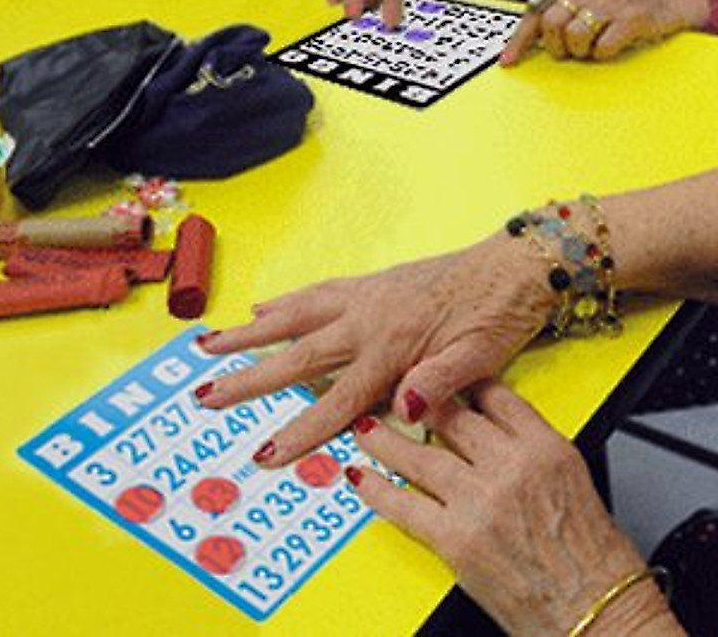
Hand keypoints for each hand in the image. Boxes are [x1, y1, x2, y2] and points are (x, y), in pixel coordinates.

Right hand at [196, 235, 550, 465]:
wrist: (512, 266)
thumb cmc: (499, 314)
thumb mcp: (482, 357)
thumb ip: (440, 384)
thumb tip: (403, 412)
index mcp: (394, 346)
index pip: (339, 400)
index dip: (301, 429)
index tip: (265, 452)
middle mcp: (369, 319)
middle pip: (297, 355)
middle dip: (248, 378)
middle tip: (205, 394)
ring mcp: (366, 298)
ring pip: (295, 316)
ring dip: (250, 331)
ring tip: (210, 342)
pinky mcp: (372, 285)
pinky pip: (317, 293)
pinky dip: (286, 303)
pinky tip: (265, 309)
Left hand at [345, 383, 677, 634]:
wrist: (600, 615)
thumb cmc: (597, 563)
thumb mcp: (577, 483)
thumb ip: (533, 454)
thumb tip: (499, 440)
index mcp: (545, 447)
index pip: (494, 395)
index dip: (461, 381)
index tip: (442, 376)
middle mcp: (511, 466)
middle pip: (452, 417)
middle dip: (418, 404)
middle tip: (394, 395)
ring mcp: (480, 501)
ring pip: (420, 455)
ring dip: (385, 440)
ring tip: (366, 428)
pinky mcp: (457, 540)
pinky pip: (406, 506)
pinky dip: (378, 490)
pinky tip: (363, 477)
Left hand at [500, 0, 704, 65]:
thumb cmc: (631, 1)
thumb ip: (564, 11)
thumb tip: (533, 39)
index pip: (536, 12)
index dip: (520, 41)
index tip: (508, 62)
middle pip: (552, 28)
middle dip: (560, 47)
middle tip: (577, 49)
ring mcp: (610, 0)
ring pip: (574, 39)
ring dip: (584, 51)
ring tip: (599, 44)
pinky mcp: (632, 17)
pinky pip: (603, 48)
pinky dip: (606, 53)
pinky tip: (617, 43)